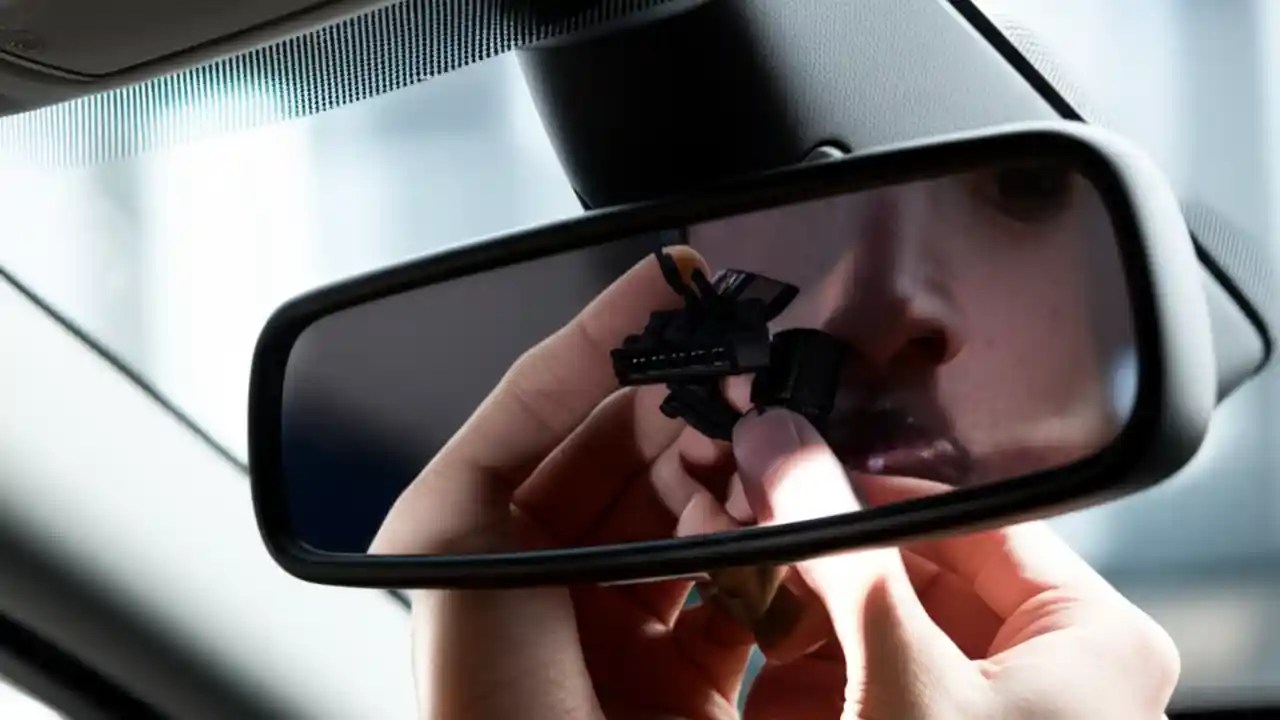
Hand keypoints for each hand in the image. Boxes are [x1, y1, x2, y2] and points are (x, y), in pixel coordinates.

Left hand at [370, 248, 759, 719]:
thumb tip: (592, 346)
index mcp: (484, 534)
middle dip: (685, 405)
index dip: (608, 338)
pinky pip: (738, 591)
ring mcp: (621, 622)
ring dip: (728, 479)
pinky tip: (774, 530)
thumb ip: (505, 429)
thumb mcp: (443, 536)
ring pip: (693, 512)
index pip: (552, 405)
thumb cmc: (474, 696)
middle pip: (632, 453)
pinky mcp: (688, 674)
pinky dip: (763, 556)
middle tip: (738, 368)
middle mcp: (550, 573)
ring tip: (756, 450)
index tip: (667, 280)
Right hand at [731, 408, 1180, 719]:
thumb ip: (845, 555)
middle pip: (918, 567)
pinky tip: (749, 636)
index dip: (877, 487)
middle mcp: (1044, 672)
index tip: (802, 466)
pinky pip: (857, 674)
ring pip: (879, 623)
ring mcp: (975, 709)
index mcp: (1091, 639)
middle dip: (827, 550)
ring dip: (800, 599)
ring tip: (735, 562)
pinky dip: (798, 655)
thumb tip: (783, 448)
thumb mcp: (911, 674)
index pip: (977, 517)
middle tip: (755, 510)